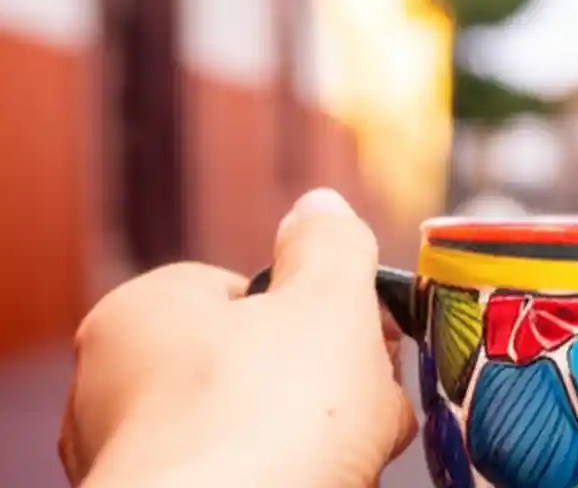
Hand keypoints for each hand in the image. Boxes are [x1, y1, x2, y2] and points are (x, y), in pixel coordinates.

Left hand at [59, 189, 416, 487]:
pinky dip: (290, 474)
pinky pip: (247, 475)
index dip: (309, 309)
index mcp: (140, 316)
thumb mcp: (326, 301)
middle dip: (323, 379)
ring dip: (317, 434)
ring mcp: (139, 463)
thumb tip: (321, 206)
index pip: (237, 290)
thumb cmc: (269, 413)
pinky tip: (332, 480)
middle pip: (252, 364)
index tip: (357, 335)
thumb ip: (329, 245)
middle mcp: (116, 390)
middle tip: (372, 395)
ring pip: (254, 429)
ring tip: (362, 449)